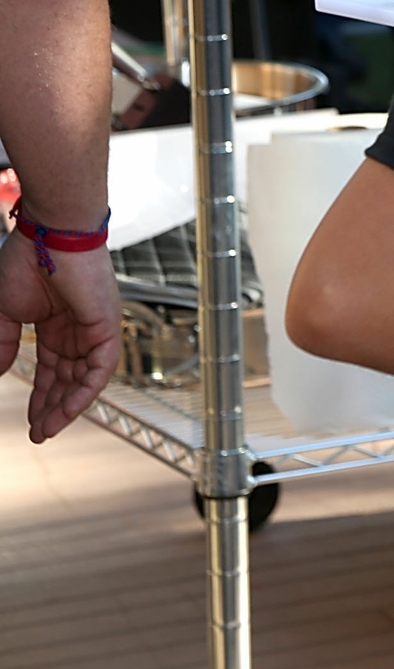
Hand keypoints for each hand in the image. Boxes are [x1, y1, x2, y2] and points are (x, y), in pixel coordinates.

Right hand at [0, 234, 119, 442]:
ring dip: (67, 406)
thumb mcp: (5, 312)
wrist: (49, 235)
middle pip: (69, 378)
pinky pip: (101, 368)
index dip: (42, 395)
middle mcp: (79, 328)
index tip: (30, 421)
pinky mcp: (108, 326)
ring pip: (85, 378)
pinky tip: (66, 411)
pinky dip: (85, 392)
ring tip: (47, 429)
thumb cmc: (26, 262)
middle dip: (53, 407)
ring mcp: (96, 328)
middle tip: (38, 433)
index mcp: (57, 323)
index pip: (53, 368)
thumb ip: (2, 344)